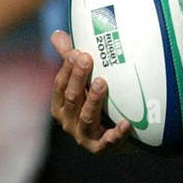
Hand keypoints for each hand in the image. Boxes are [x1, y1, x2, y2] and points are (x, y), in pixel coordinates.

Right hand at [48, 29, 131, 153]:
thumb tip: (57, 34)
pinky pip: (109, 141)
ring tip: (102, 83)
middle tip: (88, 58)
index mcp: (60, 105)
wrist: (113, 136)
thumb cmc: (94, 103)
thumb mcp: (81, 82)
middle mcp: (68, 122)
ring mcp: (84, 136)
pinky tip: (125, 123)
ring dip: (93, 100)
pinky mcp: (101, 147)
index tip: (77, 52)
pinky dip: (116, 133)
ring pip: (87, 118)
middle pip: (72, 98)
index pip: (59, 85)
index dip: (67, 69)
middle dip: (78, 78)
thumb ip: (70, 60)